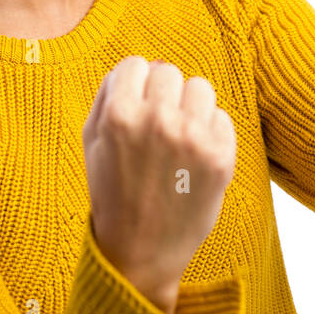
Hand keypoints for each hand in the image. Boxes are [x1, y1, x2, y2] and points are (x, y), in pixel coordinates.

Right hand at [81, 56, 236, 313]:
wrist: (141, 250)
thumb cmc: (113, 192)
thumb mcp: (93, 141)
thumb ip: (109, 93)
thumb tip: (141, 63)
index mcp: (119, 115)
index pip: (136, 64)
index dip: (134, 85)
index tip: (135, 108)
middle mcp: (157, 121)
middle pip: (169, 71)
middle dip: (162, 94)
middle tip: (156, 127)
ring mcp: (193, 138)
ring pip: (200, 87)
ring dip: (189, 107)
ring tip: (178, 138)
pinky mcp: (221, 155)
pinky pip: (221, 116)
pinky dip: (210, 131)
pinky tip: (194, 158)